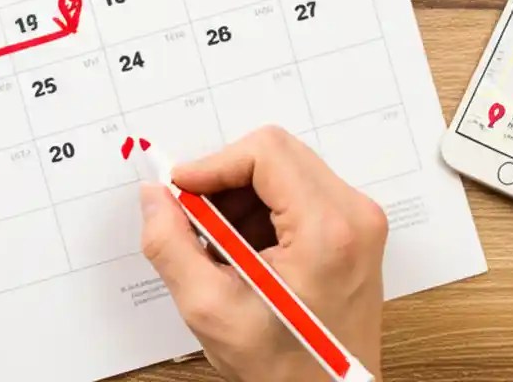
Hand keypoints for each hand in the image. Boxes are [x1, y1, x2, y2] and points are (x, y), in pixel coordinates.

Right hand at [139, 126, 387, 381]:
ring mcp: (358, 221)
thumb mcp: (211, 309)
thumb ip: (171, 245)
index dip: (213, 164)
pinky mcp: (353, 230)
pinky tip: (244, 253)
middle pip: (276, 155)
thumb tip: (154, 197)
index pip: (266, 153)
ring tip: (220, 248)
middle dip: (225, 181)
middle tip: (194, 220)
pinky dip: (261, 212)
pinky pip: (298, 193)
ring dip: (241, 199)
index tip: (180, 190)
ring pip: (285, 171)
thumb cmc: (284, 368)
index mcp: (328, 230)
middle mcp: (354, 216)